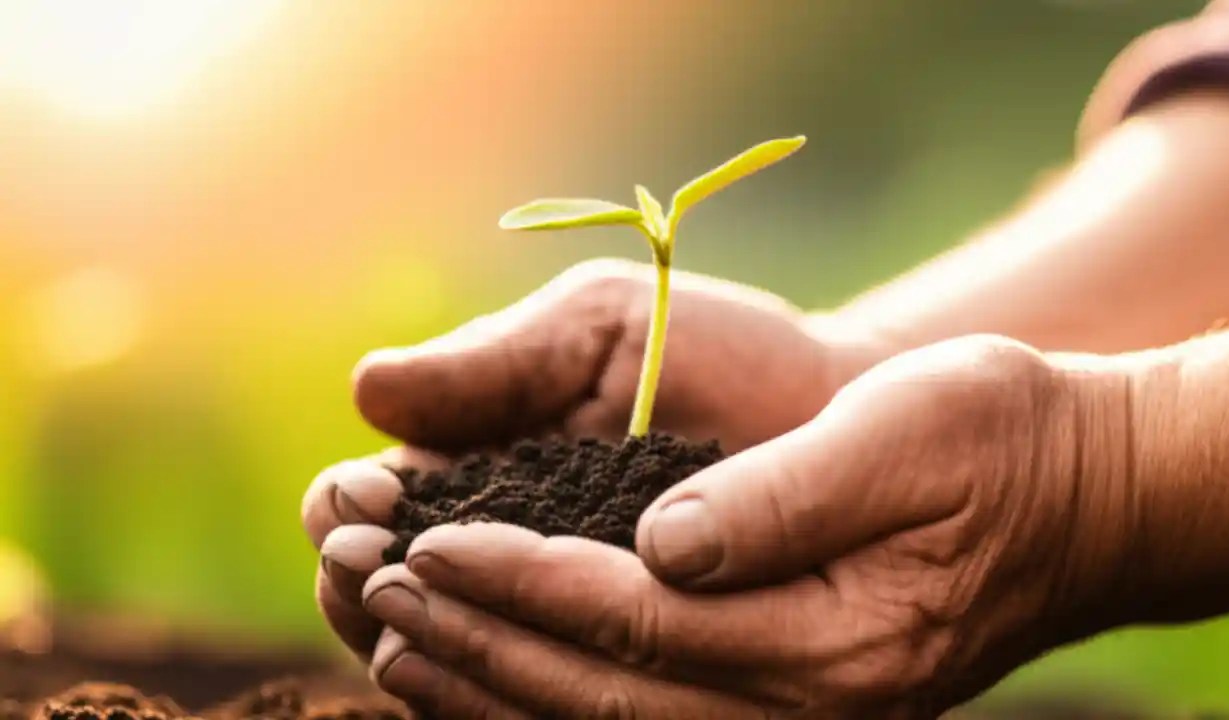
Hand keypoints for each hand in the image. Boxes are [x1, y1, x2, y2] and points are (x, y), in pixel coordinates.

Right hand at [302, 259, 881, 661]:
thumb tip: (367, 386)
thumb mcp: (597, 333)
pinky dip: (500, 697)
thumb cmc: (710, 352)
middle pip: (388, 591)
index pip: (372, 501)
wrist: (831, 407)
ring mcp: (552, 612)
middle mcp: (497, 549)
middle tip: (372, 567)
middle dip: (363, 582)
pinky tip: (494, 684)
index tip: (372, 497)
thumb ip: (495, 360)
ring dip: (420, 645)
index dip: (351, 504)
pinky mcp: (618, 662)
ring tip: (408, 632)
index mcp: (475, 463)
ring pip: (452, 656)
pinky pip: (547, 699)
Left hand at [360, 336, 1135, 717]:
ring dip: (492, 686)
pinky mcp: (787, 705)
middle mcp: (813, 708)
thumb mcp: (908, 432)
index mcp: (837, 640)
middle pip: (605, 693)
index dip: (525, 580)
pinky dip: (548, 703)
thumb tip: (664, 543)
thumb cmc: (997, 438)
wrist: (1077, 496)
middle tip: (375, 587)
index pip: (641, 621)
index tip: (433, 536)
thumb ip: (785, 494)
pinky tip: (480, 672)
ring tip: (394, 639)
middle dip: (480, 639)